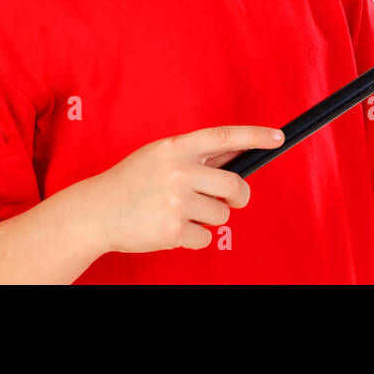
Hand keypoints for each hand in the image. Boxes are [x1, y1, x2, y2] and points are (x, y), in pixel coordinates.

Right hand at [84, 125, 283, 253]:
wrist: (95, 212)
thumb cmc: (131, 181)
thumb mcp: (160, 156)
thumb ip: (196, 155)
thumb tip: (238, 156)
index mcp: (176, 147)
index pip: (224, 137)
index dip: (255, 136)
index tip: (278, 137)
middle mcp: (178, 171)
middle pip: (234, 185)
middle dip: (238, 196)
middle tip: (231, 198)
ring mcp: (176, 201)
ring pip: (222, 214)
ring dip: (209, 218)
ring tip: (181, 213)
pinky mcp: (172, 230)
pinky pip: (205, 238)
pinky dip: (193, 237)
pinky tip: (170, 228)